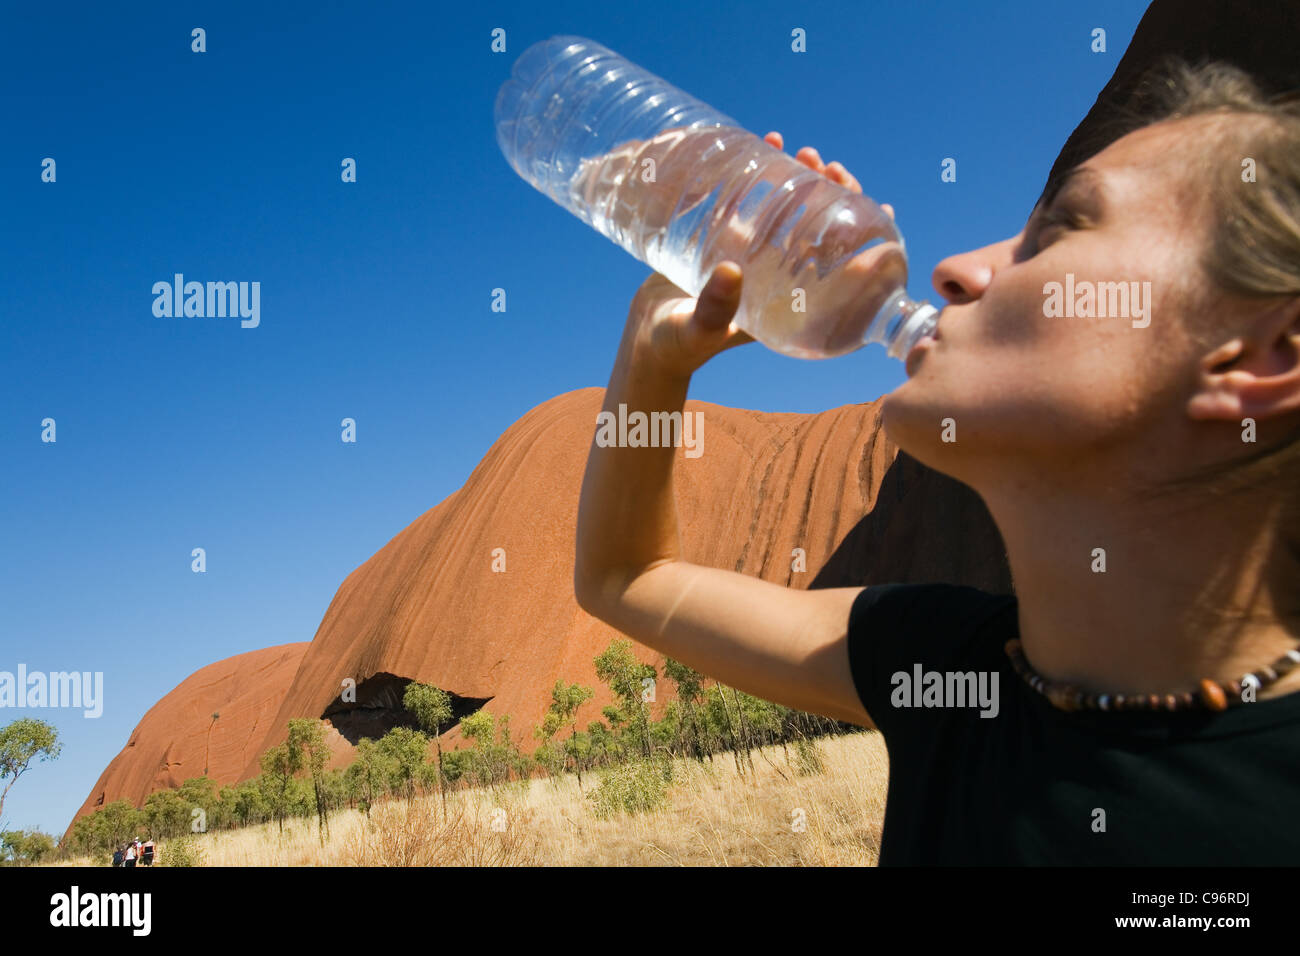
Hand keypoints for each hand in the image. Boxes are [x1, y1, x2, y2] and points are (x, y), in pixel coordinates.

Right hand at [623, 130, 879, 375]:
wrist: (648, 341)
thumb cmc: (679, 346)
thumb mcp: (700, 330)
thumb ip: (715, 308)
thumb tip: (731, 271)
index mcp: (790, 300)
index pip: (840, 263)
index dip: (864, 234)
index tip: (878, 204)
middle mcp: (777, 274)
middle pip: (818, 225)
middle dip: (827, 189)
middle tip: (819, 162)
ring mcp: (752, 254)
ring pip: (786, 207)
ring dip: (794, 175)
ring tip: (786, 146)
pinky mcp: (724, 240)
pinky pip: (749, 202)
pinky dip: (754, 173)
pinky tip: (756, 146)